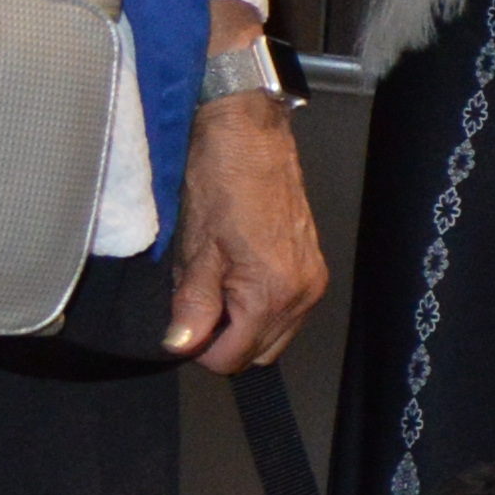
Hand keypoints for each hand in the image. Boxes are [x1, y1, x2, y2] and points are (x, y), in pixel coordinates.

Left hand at [169, 68, 326, 364]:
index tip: (183, 324)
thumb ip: (192, 306)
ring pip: (275, 335)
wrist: (250, 136)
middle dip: (225, 341)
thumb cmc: (222, 180)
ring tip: (217, 288)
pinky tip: (238, 276)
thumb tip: (182, 345)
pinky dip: (261, 307)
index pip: (233, 358)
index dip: (200, 348)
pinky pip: (287, 311)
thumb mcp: (195, 250)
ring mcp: (311, 280)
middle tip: (197, 308)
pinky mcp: (313, 267)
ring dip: (244, 326)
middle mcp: (300, 293)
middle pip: (260, 355)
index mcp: (270, 293)